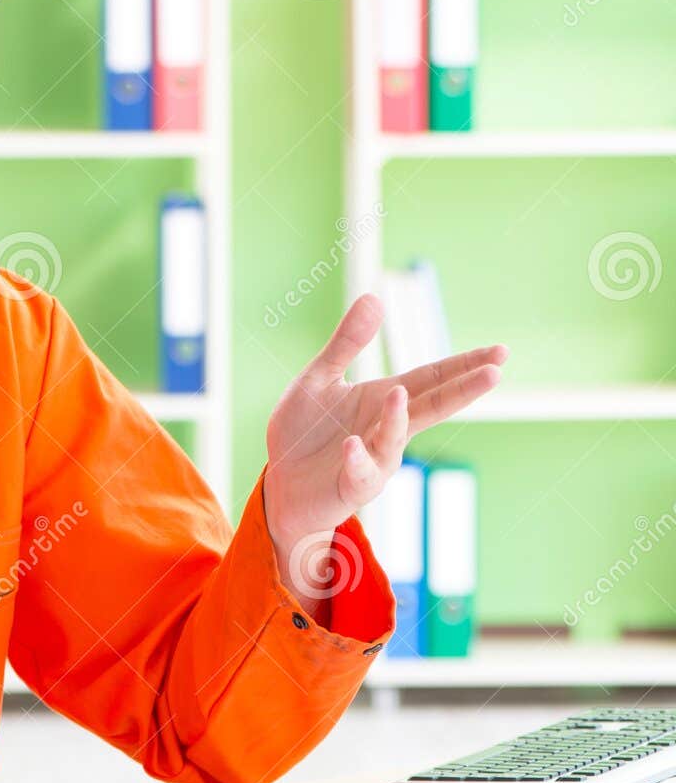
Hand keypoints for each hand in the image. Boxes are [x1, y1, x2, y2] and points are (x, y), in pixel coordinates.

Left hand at [263, 294, 506, 615]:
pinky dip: (356, 458)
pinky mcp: (352, 485)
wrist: (281, 481)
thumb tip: (374, 297)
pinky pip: (358, 471)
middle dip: (462, 390)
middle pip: (431, 406)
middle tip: (495, 372)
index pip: (433, 378)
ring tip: (398, 394)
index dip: (465, 365)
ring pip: (393, 438)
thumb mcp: (319, 378)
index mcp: (385, 398)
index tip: (501, 351)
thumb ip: (347, 343)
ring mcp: (375, 459)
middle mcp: (388, 428)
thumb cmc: (304, 430)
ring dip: (396, 419)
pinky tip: (351, 444)